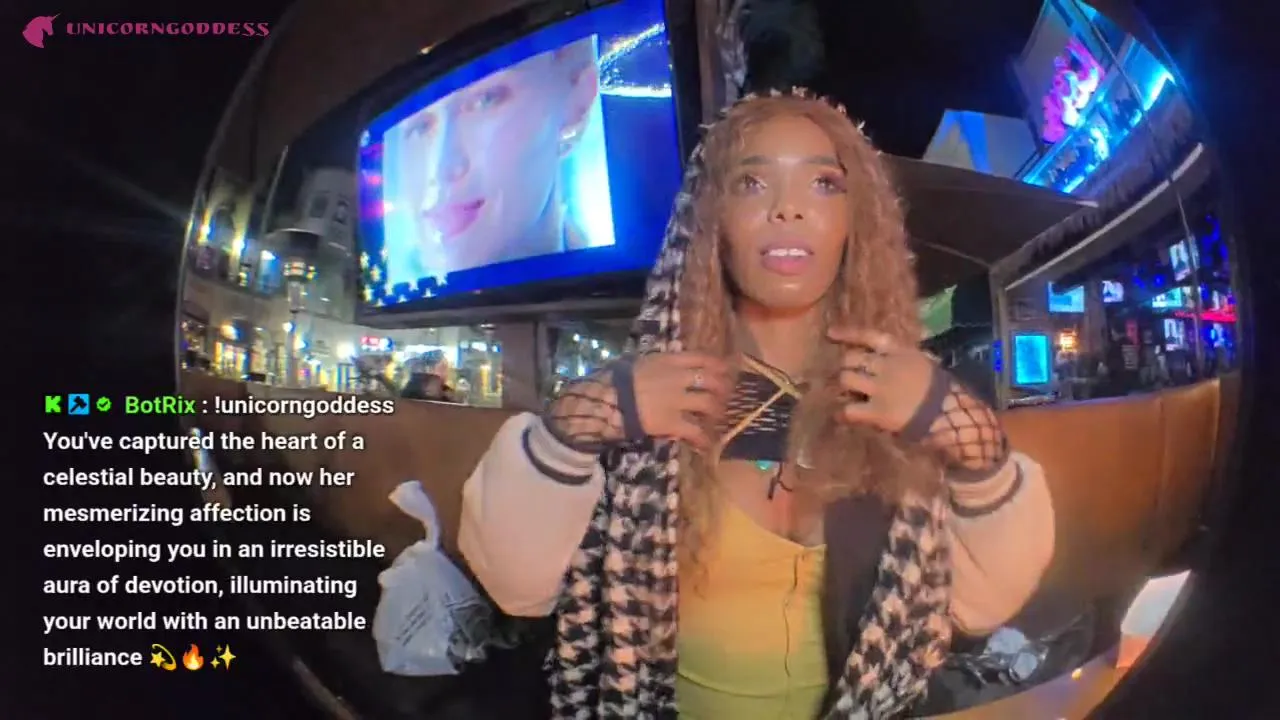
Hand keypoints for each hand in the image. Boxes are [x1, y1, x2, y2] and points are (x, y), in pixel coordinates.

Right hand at [546, 352, 731, 450]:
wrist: (606, 400)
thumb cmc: (615, 379)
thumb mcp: (636, 362)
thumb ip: (655, 363)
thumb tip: (662, 364)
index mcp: (668, 361)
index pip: (702, 358)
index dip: (717, 364)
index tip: (725, 369)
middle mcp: (677, 378)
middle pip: (711, 380)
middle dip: (722, 388)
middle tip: (725, 396)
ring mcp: (676, 400)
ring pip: (708, 403)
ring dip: (716, 411)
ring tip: (716, 417)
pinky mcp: (672, 421)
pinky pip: (695, 430)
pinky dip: (703, 438)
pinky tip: (706, 444)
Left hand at [827, 327, 937, 433]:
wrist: (950, 413)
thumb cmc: (942, 388)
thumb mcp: (925, 362)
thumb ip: (905, 356)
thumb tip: (889, 351)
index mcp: (900, 352)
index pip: (869, 336)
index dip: (848, 333)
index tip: (830, 333)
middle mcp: (886, 366)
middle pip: (852, 358)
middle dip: (846, 365)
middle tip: (846, 374)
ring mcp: (880, 388)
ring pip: (846, 378)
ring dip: (844, 384)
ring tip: (846, 392)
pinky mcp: (877, 411)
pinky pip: (850, 409)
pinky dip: (843, 412)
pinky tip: (842, 414)